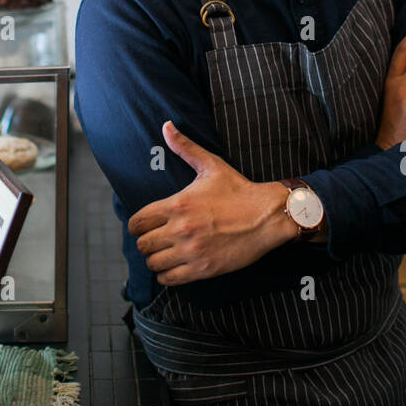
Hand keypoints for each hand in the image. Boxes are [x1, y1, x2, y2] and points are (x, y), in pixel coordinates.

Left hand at [127, 121, 295, 284]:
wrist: (268, 215)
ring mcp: (191, 251)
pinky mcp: (203, 269)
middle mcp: (180, 229)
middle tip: (157, 239)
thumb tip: (166, 126)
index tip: (144, 225)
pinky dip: (168, 275)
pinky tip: (174, 267)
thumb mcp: (210, 165)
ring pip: (154, 263)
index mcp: (177, 204)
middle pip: (143, 244)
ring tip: (165, 253)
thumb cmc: (239, 190)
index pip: (137, 222)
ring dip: (156, 259)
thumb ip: (185, 147)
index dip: (137, 224)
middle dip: (147, 242)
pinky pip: (170, 279)